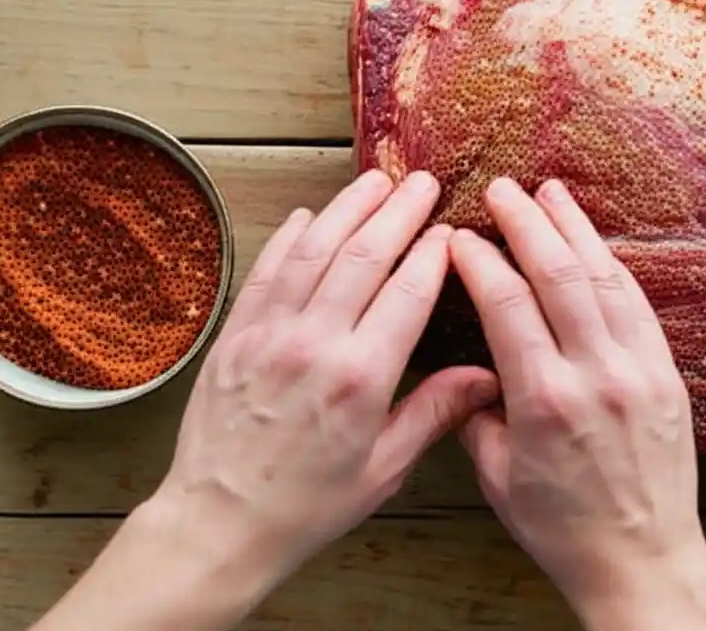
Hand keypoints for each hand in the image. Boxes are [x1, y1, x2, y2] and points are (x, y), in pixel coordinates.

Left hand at [31, 169, 497, 630]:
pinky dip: (288, 239)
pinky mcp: (234, 336)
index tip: (450, 231)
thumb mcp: (383, 469)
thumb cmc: (305, 507)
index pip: (408, 292)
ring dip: (347, 210)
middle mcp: (315, 344)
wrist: (219, 524)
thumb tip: (486, 375)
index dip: (433, 254)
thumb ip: (434, 412)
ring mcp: (269, 334)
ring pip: (314, 251)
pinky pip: (266, 273)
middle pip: (364, 256)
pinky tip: (308, 217)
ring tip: (374, 181)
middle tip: (421, 183)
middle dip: (397, 212)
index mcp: (361, 378)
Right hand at [450, 177, 705, 630]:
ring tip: (550, 193)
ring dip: (575, 230)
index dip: (480, 261)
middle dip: (526, 223)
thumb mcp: (498, 478)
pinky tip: (594, 244)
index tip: (460, 238)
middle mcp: (596, 375)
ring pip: (605, 279)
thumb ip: (475, 416)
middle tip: (502, 190)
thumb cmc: (562, 529)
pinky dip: (613, 267)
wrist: (641, 562)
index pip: (507, 304)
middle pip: (559, 275)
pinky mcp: (667, 376)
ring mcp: (639, 371)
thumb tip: (469, 368)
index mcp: (544, 400)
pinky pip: (638, 306)